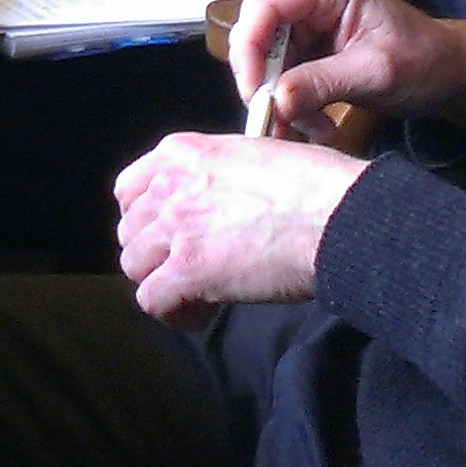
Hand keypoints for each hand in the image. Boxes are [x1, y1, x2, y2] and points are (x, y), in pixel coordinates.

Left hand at [115, 132, 366, 328]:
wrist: (336, 213)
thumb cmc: (315, 184)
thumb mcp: (253, 156)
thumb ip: (219, 177)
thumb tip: (220, 203)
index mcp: (182, 153)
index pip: (130, 189)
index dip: (147, 218)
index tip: (169, 235)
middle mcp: (169, 186)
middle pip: (130, 230)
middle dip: (155, 253)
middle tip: (188, 268)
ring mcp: (176, 227)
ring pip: (134, 266)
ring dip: (161, 282)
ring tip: (194, 294)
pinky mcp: (188, 270)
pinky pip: (152, 300)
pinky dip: (172, 313)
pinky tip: (201, 314)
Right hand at [229, 0, 465, 139]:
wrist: (455, 77)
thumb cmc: (427, 62)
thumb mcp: (375, 74)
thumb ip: (321, 84)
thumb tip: (273, 100)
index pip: (266, 5)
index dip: (249, 47)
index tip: (254, 91)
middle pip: (259, 31)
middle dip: (263, 79)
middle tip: (272, 118)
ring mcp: (310, 21)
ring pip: (268, 59)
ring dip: (281, 99)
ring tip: (307, 130)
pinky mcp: (311, 46)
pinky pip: (284, 74)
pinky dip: (293, 103)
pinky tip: (314, 126)